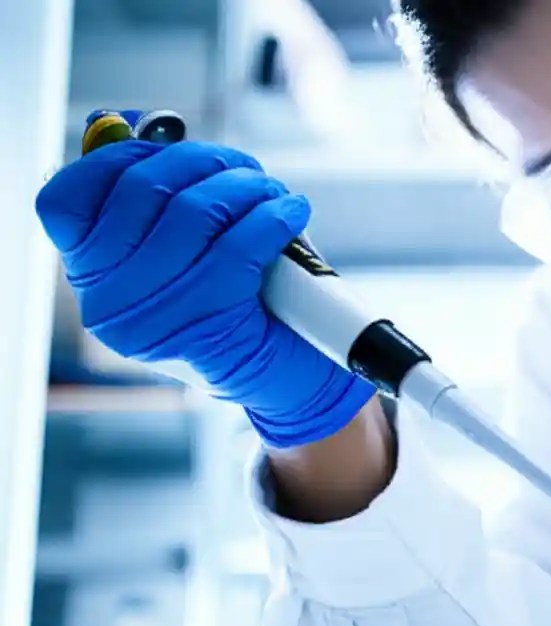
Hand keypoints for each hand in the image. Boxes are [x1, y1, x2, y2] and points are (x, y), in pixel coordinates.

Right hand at [36, 136, 373, 446]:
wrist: (290, 377)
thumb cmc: (242, 303)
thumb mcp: (189, 249)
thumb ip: (161, 197)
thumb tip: (142, 129)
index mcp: (92, 277)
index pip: (67, 201)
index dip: (119, 160)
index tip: (168, 148)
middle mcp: (108, 304)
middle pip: (143, 191)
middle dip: (204, 162)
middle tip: (243, 168)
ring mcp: (152, 323)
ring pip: (195, 213)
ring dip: (247, 187)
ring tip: (272, 192)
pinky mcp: (204, 331)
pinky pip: (238, 249)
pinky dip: (273, 218)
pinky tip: (290, 211)